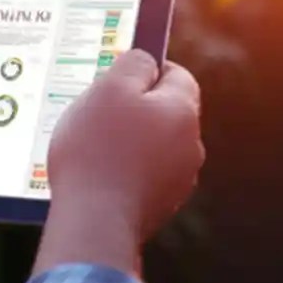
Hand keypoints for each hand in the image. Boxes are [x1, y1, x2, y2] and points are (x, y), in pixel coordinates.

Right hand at [34, 50, 203, 274]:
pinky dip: (124, 171)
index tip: (118, 76)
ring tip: (92, 148)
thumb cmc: (98, 150)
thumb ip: (133, 64)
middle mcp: (190, 145)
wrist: (95, 222)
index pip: (176, 74)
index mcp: (183, 111)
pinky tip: (98, 175)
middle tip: (97, 112)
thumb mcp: (109, 89)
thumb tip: (145, 61)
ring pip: (153, 145)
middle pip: (164, 111)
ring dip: (129, 142)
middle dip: (134, 108)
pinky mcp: (161, 206)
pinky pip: (143, 175)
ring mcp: (178, 180)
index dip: (147, 70)